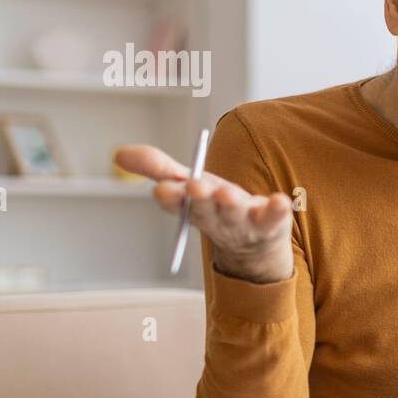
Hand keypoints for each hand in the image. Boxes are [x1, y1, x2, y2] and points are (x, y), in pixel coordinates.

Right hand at [114, 143, 293, 283]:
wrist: (254, 243)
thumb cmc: (215, 206)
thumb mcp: (185, 183)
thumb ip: (157, 167)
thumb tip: (118, 154)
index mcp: (192, 208)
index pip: (176, 205)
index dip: (171, 198)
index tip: (163, 189)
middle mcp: (216, 218)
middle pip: (206, 210)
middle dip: (200, 199)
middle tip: (195, 186)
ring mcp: (243, 222)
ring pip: (235, 214)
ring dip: (230, 204)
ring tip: (226, 194)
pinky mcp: (270, 223)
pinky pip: (274, 217)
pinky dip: (277, 210)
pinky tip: (280, 200)